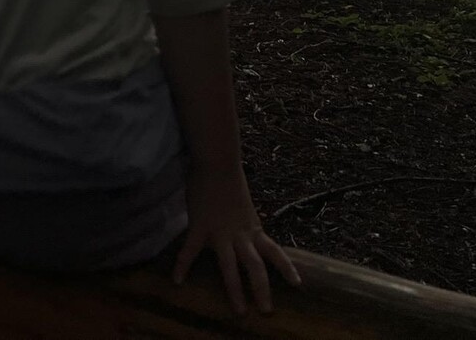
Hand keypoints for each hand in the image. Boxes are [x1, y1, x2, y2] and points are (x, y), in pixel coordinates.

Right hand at [173, 166, 300, 314]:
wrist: (216, 163)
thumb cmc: (229, 179)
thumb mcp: (243, 205)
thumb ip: (243, 221)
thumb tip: (245, 231)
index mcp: (252, 228)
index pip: (274, 251)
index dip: (286, 268)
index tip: (298, 285)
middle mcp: (240, 235)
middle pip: (256, 266)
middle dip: (262, 289)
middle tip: (266, 310)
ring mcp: (220, 233)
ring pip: (231, 266)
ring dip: (235, 289)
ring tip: (239, 310)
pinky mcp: (200, 227)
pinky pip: (190, 250)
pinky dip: (183, 266)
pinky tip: (177, 281)